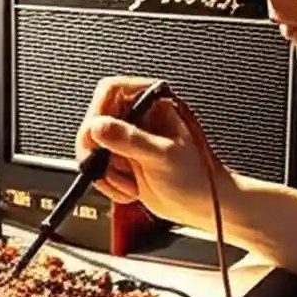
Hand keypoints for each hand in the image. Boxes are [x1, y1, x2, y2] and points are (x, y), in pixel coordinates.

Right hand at [76, 76, 229, 227]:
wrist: (202, 205)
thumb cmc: (197, 176)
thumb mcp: (162, 155)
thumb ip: (130, 139)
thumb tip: (99, 126)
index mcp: (153, 101)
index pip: (111, 90)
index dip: (98, 111)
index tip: (95, 135)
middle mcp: (138, 116)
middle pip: (95, 120)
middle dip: (100, 150)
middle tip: (105, 165)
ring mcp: (128, 139)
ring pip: (94, 147)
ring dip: (107, 171)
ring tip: (132, 181)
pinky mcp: (122, 160)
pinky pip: (99, 167)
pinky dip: (110, 183)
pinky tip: (132, 188)